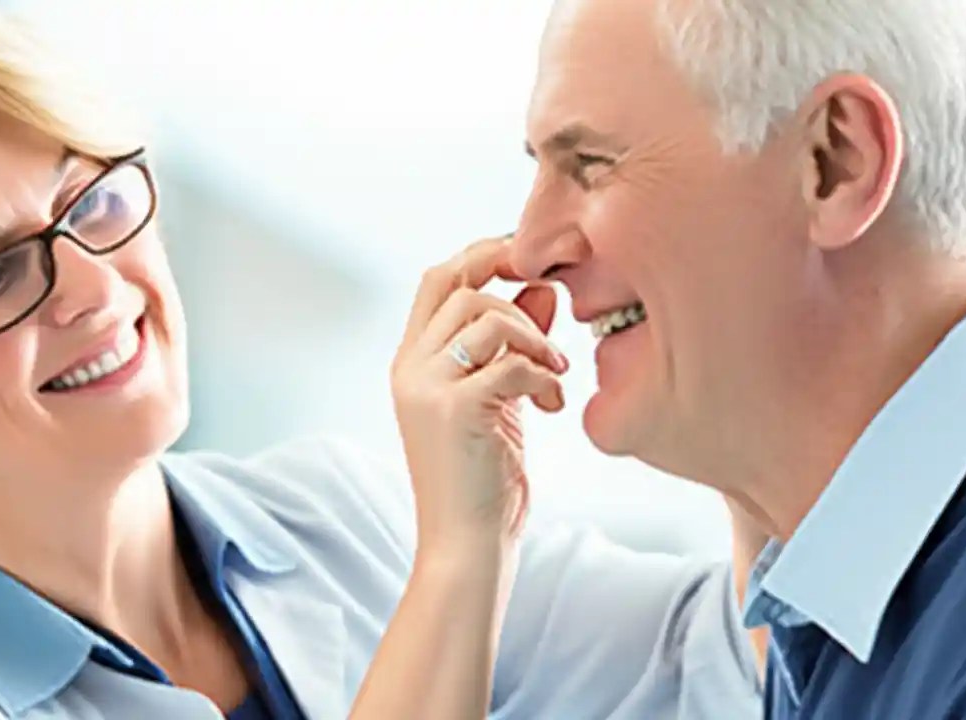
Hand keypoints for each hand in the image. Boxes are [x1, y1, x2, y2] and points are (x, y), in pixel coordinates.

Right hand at [391, 236, 568, 554]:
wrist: (467, 547)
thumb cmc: (482, 481)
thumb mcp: (500, 401)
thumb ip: (512, 347)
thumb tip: (542, 288)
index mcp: (411, 363)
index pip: (437, 280)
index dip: (482, 256)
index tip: (529, 262)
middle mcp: (409, 368)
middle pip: (456, 285)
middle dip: (510, 280)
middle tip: (552, 297)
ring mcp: (425, 388)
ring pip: (485, 316)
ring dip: (535, 337)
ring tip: (555, 373)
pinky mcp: (453, 411)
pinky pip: (509, 363)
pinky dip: (542, 376)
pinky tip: (552, 404)